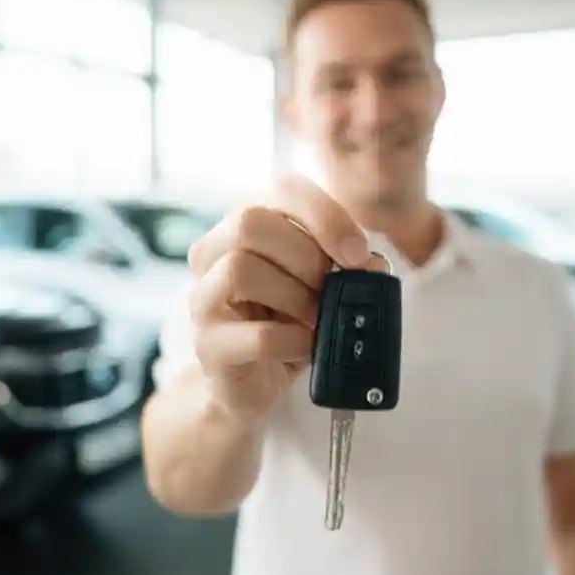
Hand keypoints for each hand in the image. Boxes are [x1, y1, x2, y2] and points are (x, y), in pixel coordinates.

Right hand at [186, 173, 372, 422]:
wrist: (254, 385)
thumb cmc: (285, 325)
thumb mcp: (316, 285)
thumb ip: (341, 265)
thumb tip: (371, 264)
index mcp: (242, 228)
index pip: (279, 189)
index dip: (324, 214)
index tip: (358, 253)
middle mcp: (212, 255)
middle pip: (249, 223)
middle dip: (305, 256)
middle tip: (330, 288)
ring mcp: (203, 300)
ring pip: (240, 269)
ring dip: (296, 297)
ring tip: (316, 320)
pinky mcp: (209, 346)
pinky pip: (257, 335)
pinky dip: (295, 341)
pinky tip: (307, 347)